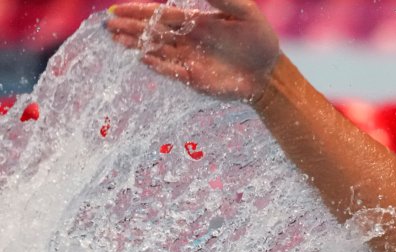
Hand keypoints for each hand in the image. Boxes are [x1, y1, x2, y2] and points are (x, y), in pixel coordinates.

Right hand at [105, 0, 279, 102]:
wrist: (271, 72)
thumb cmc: (260, 40)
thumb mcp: (246, 14)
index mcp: (195, 22)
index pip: (161, 15)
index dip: (138, 12)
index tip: (116, 9)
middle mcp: (187, 40)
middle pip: (152, 32)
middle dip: (129, 28)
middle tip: (107, 24)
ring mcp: (189, 60)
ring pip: (156, 50)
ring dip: (136, 45)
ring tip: (115, 39)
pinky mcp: (194, 79)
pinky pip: (171, 71)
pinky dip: (158, 65)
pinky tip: (143, 57)